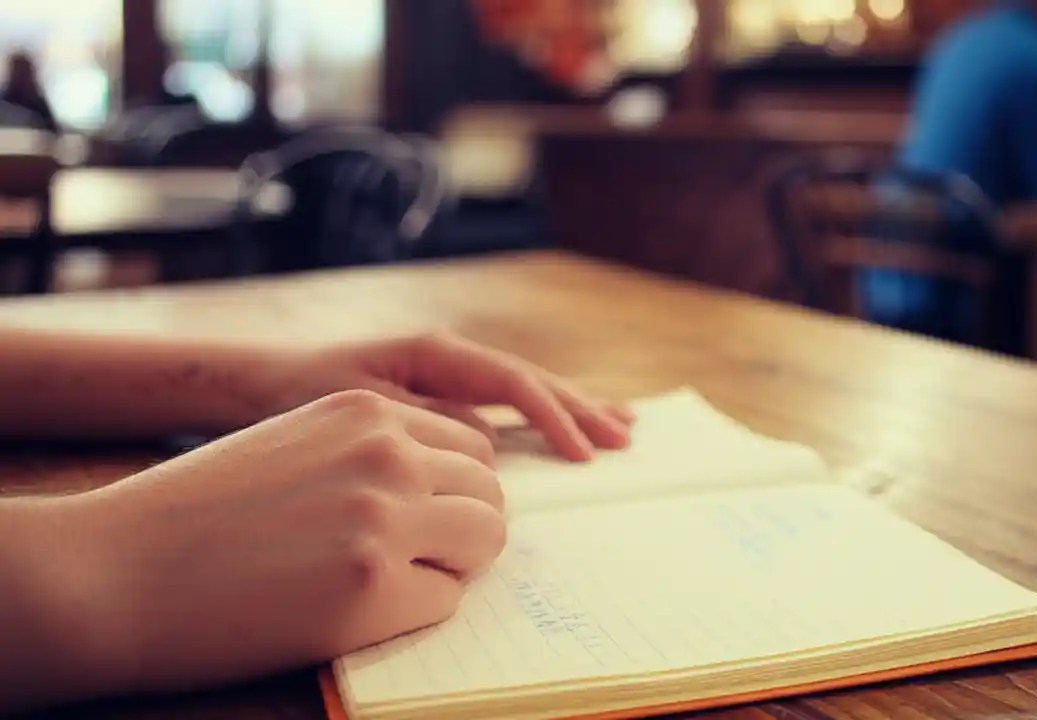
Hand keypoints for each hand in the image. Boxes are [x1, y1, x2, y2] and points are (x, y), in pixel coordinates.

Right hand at [36, 390, 505, 698]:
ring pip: (484, 541)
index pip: (472, 447)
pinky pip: (445, 600)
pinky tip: (352, 611)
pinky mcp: (374, 586)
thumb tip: (448, 488)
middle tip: (415, 562)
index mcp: (367, 411)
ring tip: (387, 584)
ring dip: (450, 567)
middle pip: (489, 493)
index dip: (454, 493)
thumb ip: (370, 454)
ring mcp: (386, 517)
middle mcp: (387, 453)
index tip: (426, 521)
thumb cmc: (195, 516)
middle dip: (464, 532)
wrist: (112, 572)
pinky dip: (414, 612)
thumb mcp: (296, 447)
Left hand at [264, 333, 634, 461]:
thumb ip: (429, 421)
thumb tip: (489, 440)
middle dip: (580, 407)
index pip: (512, 384)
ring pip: (524, 390)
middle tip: (626, 436)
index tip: (582, 451)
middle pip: (531, 381)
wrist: (260, 381)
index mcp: (435, 353)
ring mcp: (447, 373)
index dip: (553, 416)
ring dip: (572, 407)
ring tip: (621, 423)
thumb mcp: (364, 411)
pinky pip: (503, 404)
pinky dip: (540, 417)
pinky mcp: (441, 392)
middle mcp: (449, 357)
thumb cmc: (302, 394)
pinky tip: (564, 427)